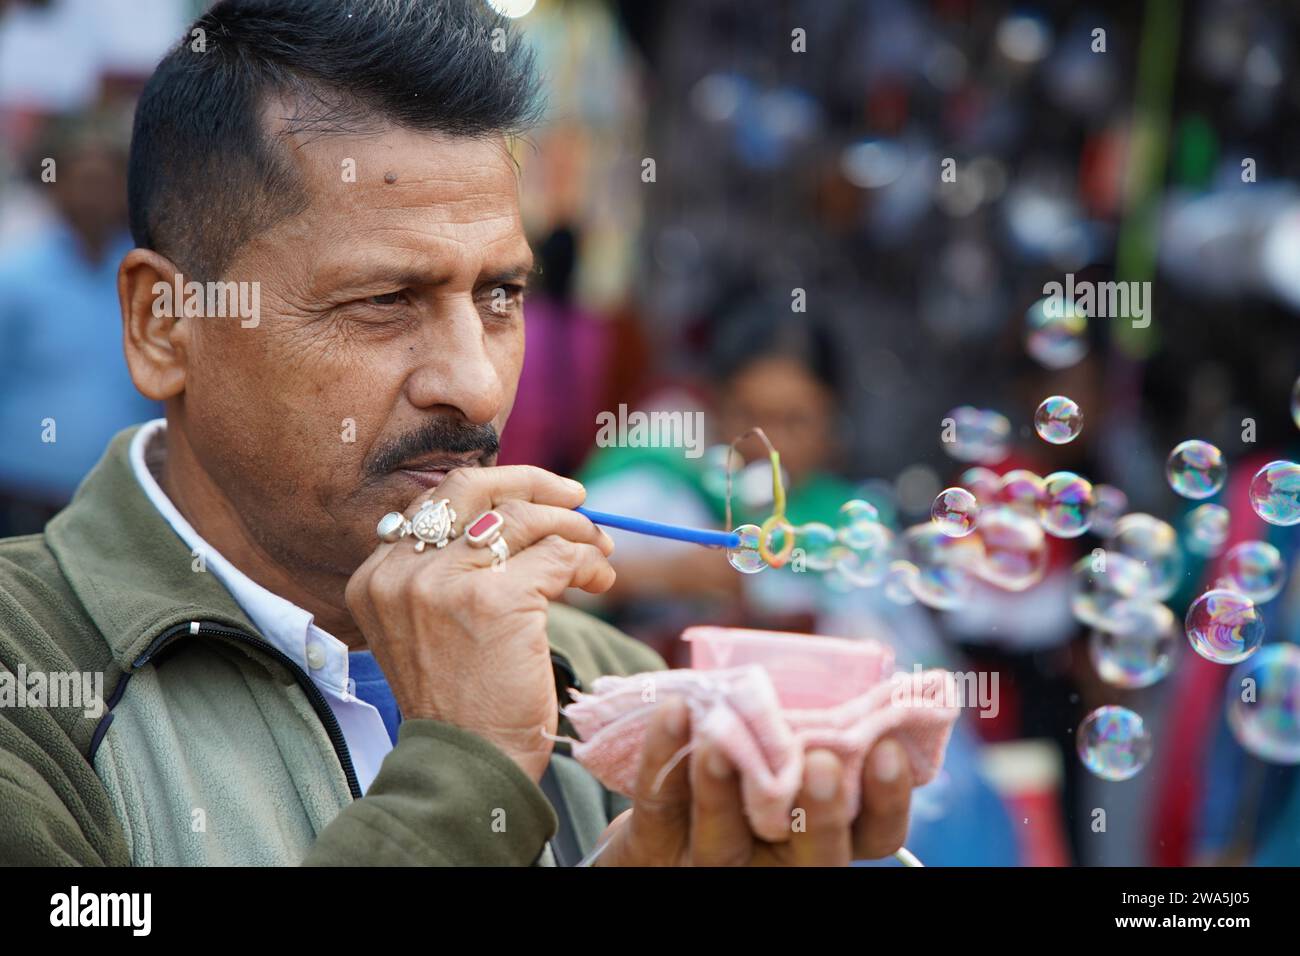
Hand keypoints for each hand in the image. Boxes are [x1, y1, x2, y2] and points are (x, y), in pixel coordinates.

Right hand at [345, 466, 615, 781]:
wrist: (465, 767)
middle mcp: (402, 571)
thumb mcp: (427, 629)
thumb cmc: (459, 705)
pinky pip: (558, 556)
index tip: (536, 501)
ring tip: (600, 548)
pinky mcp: (496, 599)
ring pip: (523, 518)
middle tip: (575, 498)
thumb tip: (514, 518)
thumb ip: (448, 574)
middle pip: (471, 487)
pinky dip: (588, 562)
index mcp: (377, 576)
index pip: (438, 503)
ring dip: (574, 528)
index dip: (495, 493)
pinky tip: (599, 581)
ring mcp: (446, 582)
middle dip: (531, 483)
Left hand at [595, 697, 912, 865]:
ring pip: (724, 839)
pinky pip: (660, 807)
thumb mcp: (791, 749)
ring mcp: (715, 860)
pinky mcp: (657, 846)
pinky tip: (675, 711)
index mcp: (821, 835)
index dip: (888, 800)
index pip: (874, 834)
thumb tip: (882, 677)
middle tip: (822, 761)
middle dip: (821, 814)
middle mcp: (778, 860)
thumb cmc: (749, 763)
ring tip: (720, 738)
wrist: (663, 813)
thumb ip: (820, 728)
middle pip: (813, 857)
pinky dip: (664, 756)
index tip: (887, 749)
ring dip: (722, 787)